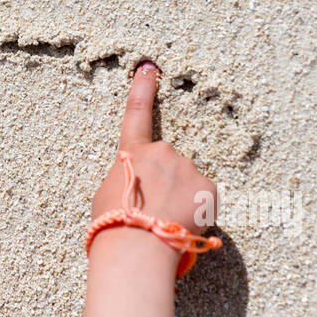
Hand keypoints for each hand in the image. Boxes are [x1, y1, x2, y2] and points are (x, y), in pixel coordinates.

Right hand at [73, 60, 216, 316]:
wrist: (136, 248)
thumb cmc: (113, 226)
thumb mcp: (108, 195)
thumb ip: (127, 179)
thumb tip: (139, 185)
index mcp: (132, 153)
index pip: (136, 115)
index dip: (142, 90)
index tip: (149, 68)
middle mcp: (162, 153)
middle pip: (169, 166)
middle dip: (166, 186)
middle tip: (153, 214)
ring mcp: (187, 168)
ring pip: (188, 185)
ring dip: (182, 201)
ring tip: (166, 225)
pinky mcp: (208, 189)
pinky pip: (205, 200)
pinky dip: (197, 213)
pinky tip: (183, 227)